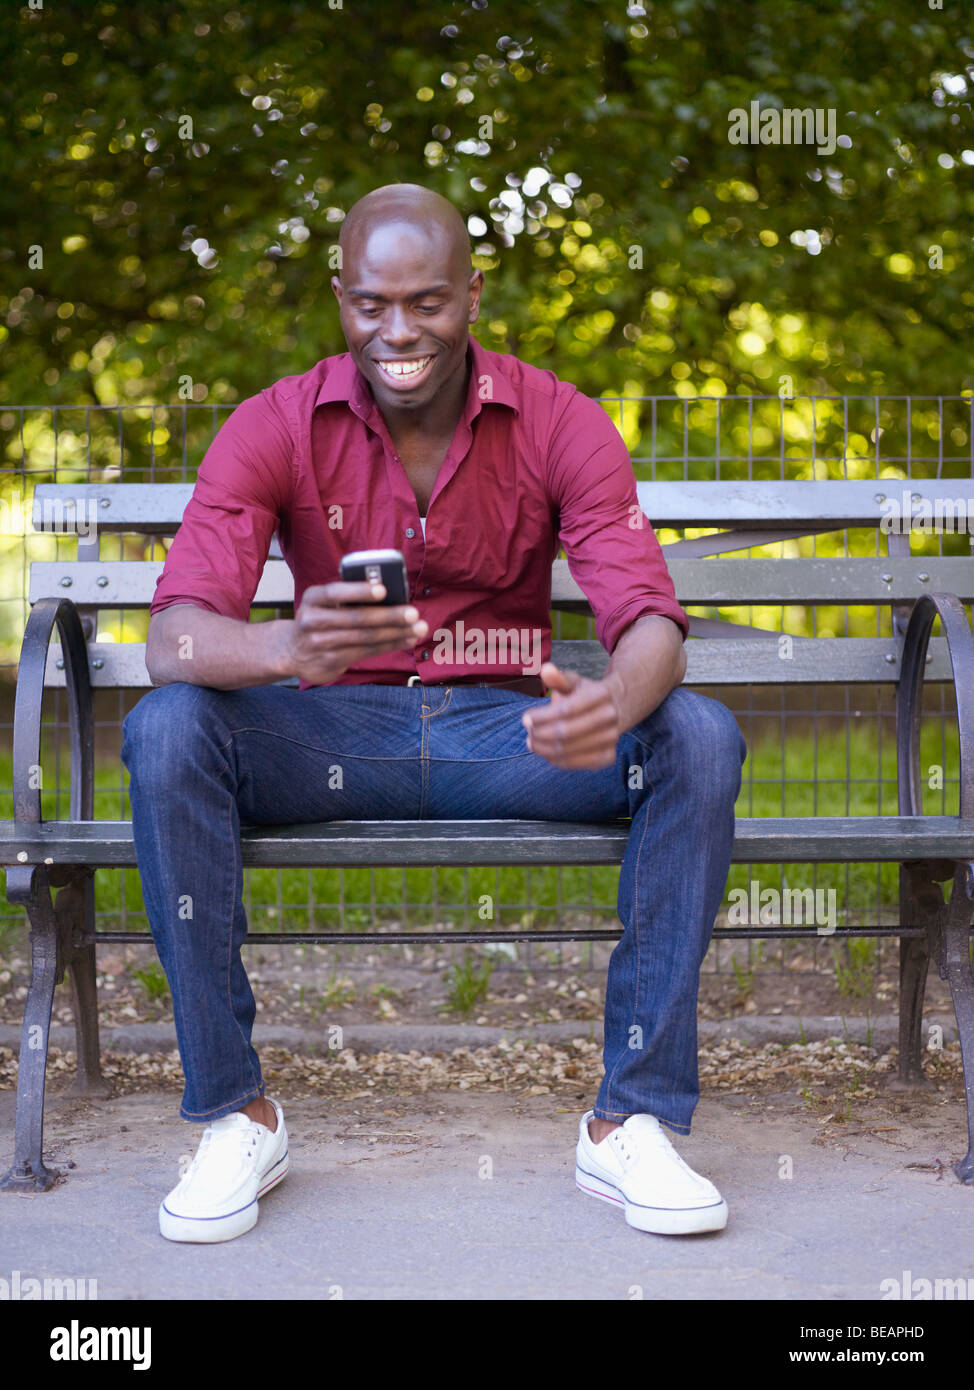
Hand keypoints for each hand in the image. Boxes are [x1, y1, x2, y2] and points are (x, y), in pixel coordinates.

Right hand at [280, 581, 426, 684]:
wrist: (291, 651)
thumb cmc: (319, 619)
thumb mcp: (323, 603)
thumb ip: (347, 597)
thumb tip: (390, 594)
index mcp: (313, 598)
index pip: (335, 593)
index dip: (360, 591)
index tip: (383, 589)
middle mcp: (313, 620)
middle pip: (357, 619)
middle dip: (389, 616)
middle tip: (413, 613)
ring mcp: (320, 644)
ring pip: (365, 638)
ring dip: (395, 633)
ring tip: (418, 628)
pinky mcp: (330, 662)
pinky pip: (366, 652)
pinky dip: (389, 645)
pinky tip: (406, 639)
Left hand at [521, 662, 623, 769]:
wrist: (616, 709)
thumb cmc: (586, 695)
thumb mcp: (573, 682)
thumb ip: (558, 678)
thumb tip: (545, 669)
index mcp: (601, 694)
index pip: (566, 710)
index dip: (542, 716)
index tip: (526, 718)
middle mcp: (610, 716)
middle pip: (566, 732)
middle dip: (540, 734)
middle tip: (528, 732)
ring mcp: (611, 738)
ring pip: (568, 750)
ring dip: (544, 749)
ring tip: (533, 742)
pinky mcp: (608, 757)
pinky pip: (576, 764)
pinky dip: (556, 760)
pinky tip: (546, 753)